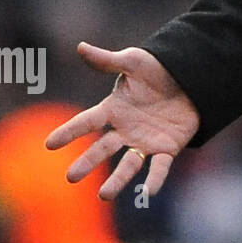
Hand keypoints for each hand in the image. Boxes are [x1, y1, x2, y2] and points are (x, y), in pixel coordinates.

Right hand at [45, 41, 199, 199]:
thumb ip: (108, 61)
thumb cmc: (158, 69)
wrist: (192, 78)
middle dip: (87, 162)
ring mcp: (145, 141)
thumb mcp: (134, 61)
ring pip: (128, 164)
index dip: (70, 131)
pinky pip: (159, 166)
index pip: (87, 121)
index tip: (49, 144)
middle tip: (70, 177)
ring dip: (117, 180)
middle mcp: (125, 130)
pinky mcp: (168, 148)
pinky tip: (149, 193)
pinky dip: (154, 179)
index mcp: (114, 109)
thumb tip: (80, 47)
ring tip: (104, 196)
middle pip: (103, 148)